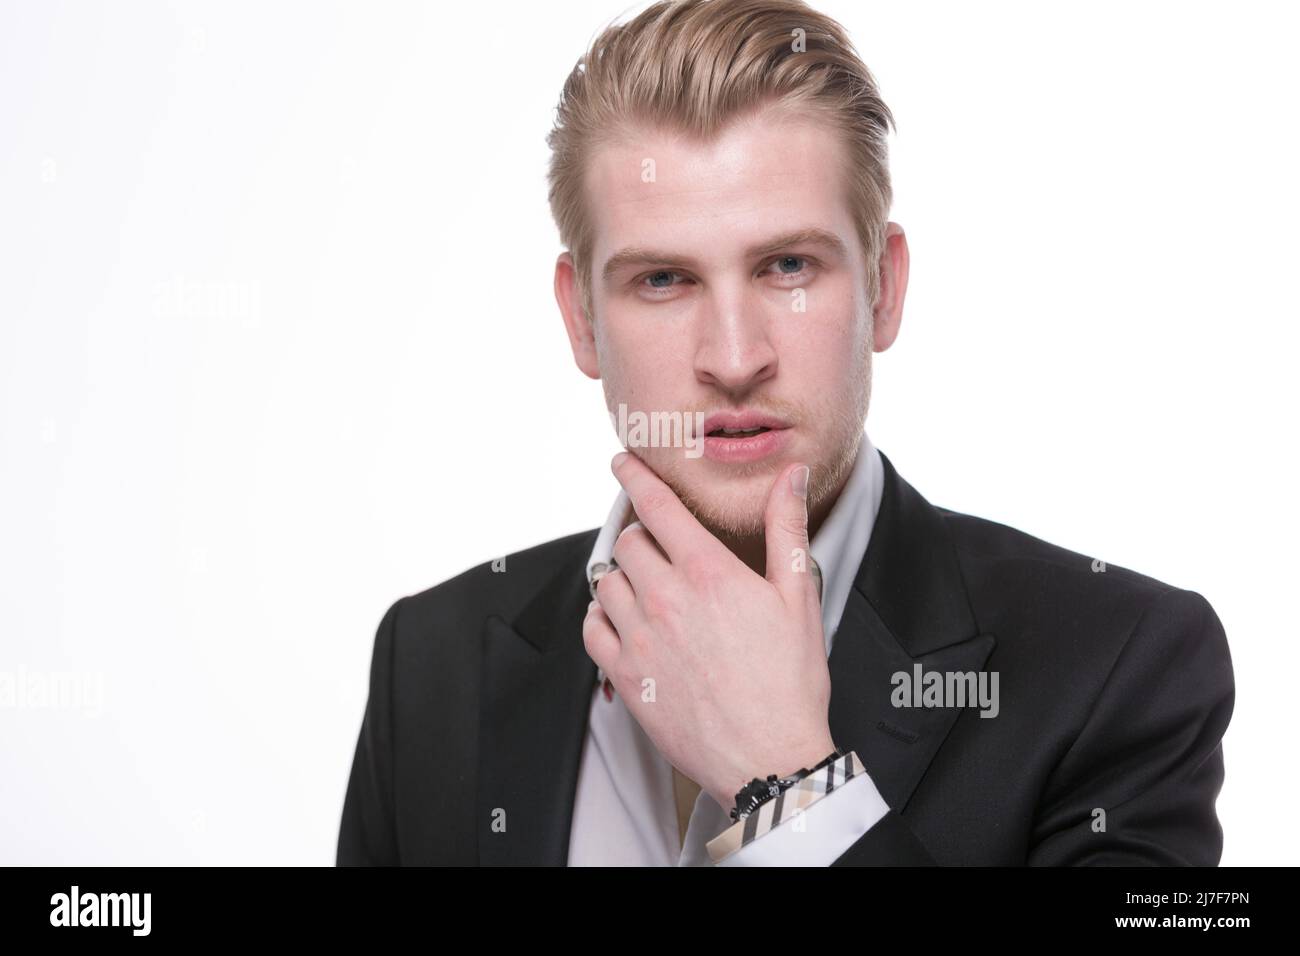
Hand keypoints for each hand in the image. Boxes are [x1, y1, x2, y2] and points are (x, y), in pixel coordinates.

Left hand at [583, 450, 837, 812]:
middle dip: (642, 535)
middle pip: (628, 541)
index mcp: (708, 573)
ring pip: (607, 580)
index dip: (634, 476)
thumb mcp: (798, 597)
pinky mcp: (626, 676)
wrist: (770, 757)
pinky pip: (591, 627)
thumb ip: (786, 529)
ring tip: (647, 586)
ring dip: (623, 574)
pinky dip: (602, 615)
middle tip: (660, 547)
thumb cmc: (790, 682)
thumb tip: (788, 476)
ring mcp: (641, 639)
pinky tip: (624, 620)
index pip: (655, 506)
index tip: (622, 462)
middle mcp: (666, 599)